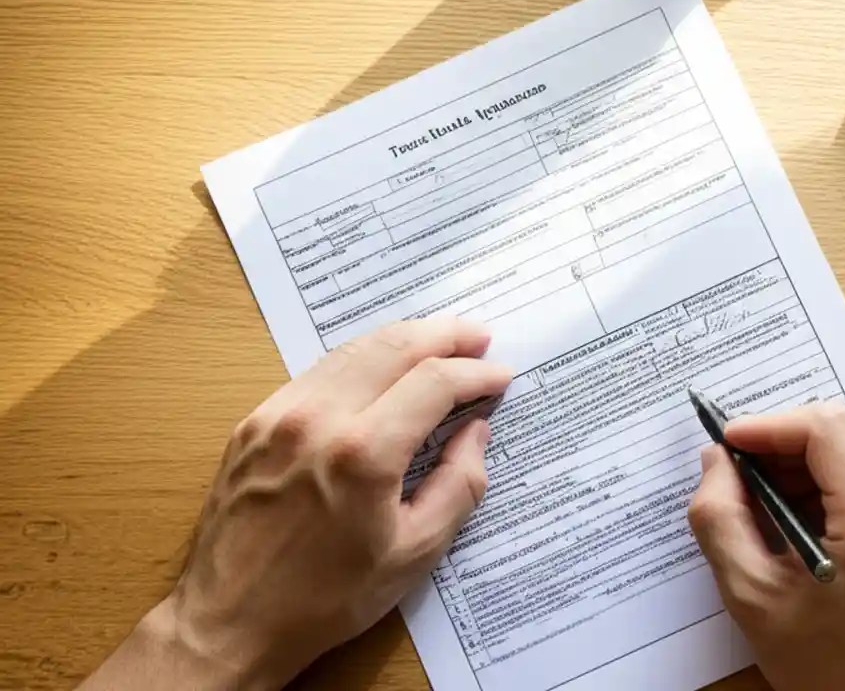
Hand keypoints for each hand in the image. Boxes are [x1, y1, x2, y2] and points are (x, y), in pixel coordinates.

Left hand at [80, 317, 511, 690]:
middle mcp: (317, 419)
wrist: (230, 622)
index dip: (474, 374)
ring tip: (439, 341)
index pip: (433, 383)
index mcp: (362, 454)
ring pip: (352, 350)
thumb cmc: (327, 598)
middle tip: (479, 338)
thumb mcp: (414, 552)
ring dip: (402, 339)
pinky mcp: (253, 422)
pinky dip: (360, 360)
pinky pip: (318, 372)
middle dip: (444, 335)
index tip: (501, 377)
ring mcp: (278, 415)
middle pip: (393, 347)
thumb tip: (475, 430)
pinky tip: (381, 368)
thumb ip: (458, 484)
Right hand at [687, 403, 844, 690]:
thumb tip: (717, 460)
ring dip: (803, 464)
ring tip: (762, 502)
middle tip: (737, 473)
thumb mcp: (752, 594)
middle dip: (783, 444)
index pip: (826, 428)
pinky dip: (827, 484)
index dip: (768, 425)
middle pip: (843, 432)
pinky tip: (794, 518)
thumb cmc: (826, 670)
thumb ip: (720, 516)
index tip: (728, 444)